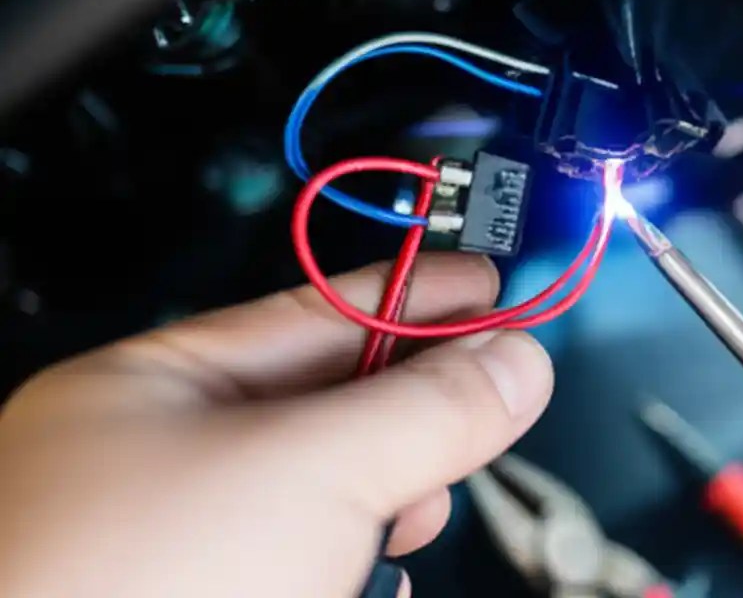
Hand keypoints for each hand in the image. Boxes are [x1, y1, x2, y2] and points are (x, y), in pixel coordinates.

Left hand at [0, 255, 552, 597]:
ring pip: (325, 499)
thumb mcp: (308, 472)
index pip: (311, 312)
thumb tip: (512, 363)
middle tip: (490, 394)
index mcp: (149, 392)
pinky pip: (311, 566)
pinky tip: (375, 583)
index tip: (489, 285)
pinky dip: (357, 571)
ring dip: (388, 506)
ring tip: (418, 514)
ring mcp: (183, 549)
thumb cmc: (119, 592)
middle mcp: (159, 468)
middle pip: (327, 408)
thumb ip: (424, 408)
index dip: (411, 294)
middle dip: (410, 411)